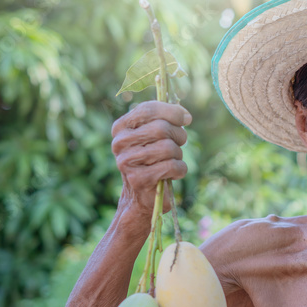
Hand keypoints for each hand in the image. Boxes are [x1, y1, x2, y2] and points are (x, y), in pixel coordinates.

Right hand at [111, 100, 190, 216]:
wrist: (143, 196)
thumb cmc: (153, 161)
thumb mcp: (155, 136)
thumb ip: (166, 119)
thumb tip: (185, 116)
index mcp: (121, 128)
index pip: (148, 110)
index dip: (172, 112)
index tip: (186, 118)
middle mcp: (119, 143)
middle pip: (161, 128)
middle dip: (178, 136)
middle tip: (178, 145)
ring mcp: (126, 162)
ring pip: (168, 147)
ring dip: (178, 155)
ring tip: (172, 161)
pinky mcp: (138, 180)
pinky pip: (171, 166)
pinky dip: (180, 170)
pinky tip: (173, 174)